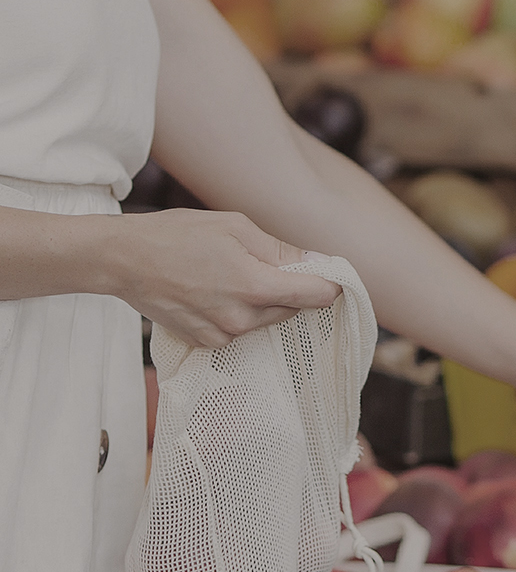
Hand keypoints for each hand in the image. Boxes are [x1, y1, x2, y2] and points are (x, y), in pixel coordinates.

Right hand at [109, 208, 340, 347]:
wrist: (123, 260)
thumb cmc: (179, 235)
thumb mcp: (236, 228)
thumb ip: (281, 251)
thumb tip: (318, 264)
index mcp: (255, 286)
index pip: (315, 296)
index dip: (331, 285)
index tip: (335, 278)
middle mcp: (242, 318)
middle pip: (292, 309)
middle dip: (292, 289)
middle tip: (271, 265)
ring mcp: (223, 334)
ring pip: (267, 320)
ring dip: (265, 302)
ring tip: (234, 274)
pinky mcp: (206, 343)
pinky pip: (241, 330)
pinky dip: (240, 313)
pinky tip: (217, 292)